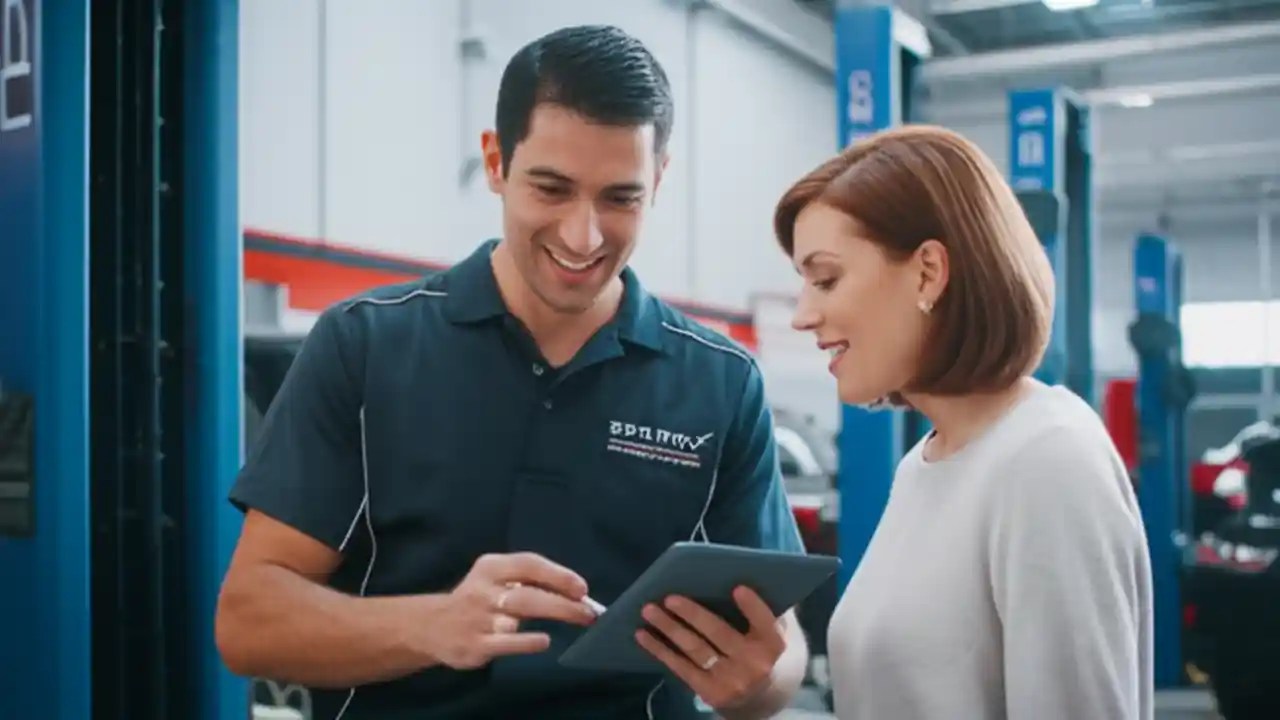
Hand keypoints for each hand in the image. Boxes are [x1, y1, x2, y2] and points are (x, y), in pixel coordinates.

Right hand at [428, 552, 597, 669]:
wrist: (432, 627)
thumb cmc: (479, 600)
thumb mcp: (496, 579)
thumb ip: (528, 582)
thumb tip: (576, 593)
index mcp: (492, 567)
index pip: (529, 564)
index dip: (558, 574)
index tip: (582, 588)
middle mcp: (483, 590)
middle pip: (528, 593)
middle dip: (563, 602)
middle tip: (589, 612)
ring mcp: (478, 618)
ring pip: (518, 615)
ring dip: (552, 614)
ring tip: (579, 619)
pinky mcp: (475, 644)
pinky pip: (506, 643)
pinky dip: (527, 642)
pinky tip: (544, 641)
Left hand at [635, 586, 785, 711]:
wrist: (759, 697)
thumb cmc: (760, 650)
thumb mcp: (770, 632)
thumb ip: (761, 610)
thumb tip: (736, 575)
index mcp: (772, 644)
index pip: (765, 622)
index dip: (753, 607)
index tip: (737, 588)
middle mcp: (754, 665)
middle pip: (719, 634)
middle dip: (693, 614)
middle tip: (669, 597)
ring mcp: (730, 681)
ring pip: (695, 649)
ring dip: (669, 628)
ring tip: (648, 610)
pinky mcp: (710, 693)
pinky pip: (680, 667)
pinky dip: (660, 649)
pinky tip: (642, 634)